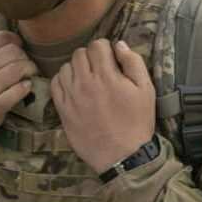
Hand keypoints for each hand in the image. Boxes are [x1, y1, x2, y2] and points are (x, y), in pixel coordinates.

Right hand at [0, 13, 35, 160]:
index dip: (14, 40)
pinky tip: (25, 89)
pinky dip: (25, 89)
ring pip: (16, 70)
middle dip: (24, 56)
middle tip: (25, 63)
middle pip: (11, 53)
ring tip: (29, 74)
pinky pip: (16, 94)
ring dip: (28, 70)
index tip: (17, 47)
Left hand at [53, 39, 155, 168]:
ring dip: (76, 68)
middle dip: (90, 56)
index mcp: (107, 76)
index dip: (105, 48)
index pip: (97, 45)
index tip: (110, 58)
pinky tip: (74, 87)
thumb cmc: (137, 122)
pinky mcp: (63, 109)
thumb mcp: (146, 90)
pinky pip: (55, 84)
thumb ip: (133, 63)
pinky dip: (63, 80)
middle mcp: (85, 82)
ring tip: (86, 78)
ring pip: (65, 67)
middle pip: (79, 54)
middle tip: (100, 69)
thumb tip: (119, 45)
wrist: (122, 156)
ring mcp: (71, 96)